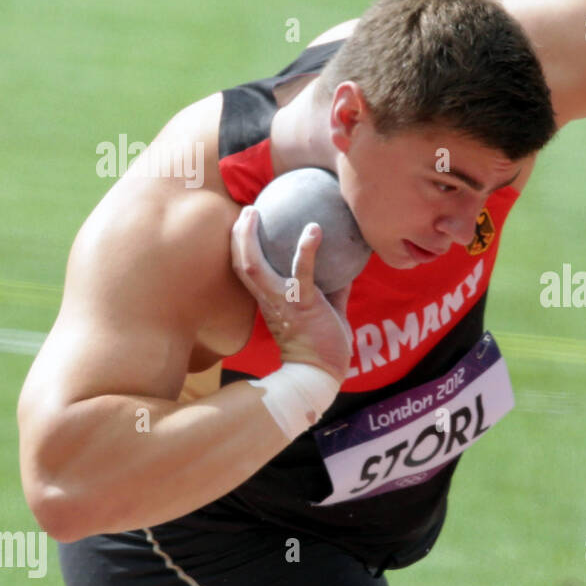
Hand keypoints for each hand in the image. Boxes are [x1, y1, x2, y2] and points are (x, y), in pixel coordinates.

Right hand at [230, 206, 352, 382]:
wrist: (321, 375)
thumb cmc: (324, 345)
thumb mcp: (330, 312)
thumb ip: (335, 291)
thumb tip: (347, 270)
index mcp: (271, 301)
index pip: (250, 271)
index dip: (244, 247)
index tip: (248, 225)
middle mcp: (269, 299)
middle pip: (240, 264)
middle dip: (238, 236)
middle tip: (247, 211)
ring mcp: (282, 302)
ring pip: (253, 266)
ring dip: (248, 238)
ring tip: (255, 212)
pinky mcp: (303, 305)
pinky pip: (302, 273)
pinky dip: (306, 249)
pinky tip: (315, 228)